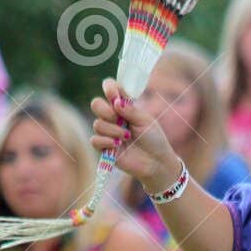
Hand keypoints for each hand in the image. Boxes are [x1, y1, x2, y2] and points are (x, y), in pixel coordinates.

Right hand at [91, 77, 178, 195]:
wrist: (156, 162)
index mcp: (123, 106)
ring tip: (127, 137)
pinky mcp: (104, 148)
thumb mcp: (145, 120)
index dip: (109, 88)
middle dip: (105, 110)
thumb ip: (130, 110)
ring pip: (97, 124)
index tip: (114, 95)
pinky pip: (95, 140)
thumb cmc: (153, 139)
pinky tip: (117, 144)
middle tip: (119, 118)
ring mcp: (107, 132)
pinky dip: (106, 141)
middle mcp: (113, 117)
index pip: (110, 89)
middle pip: (96, 104)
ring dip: (113, 130)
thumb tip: (116, 102)